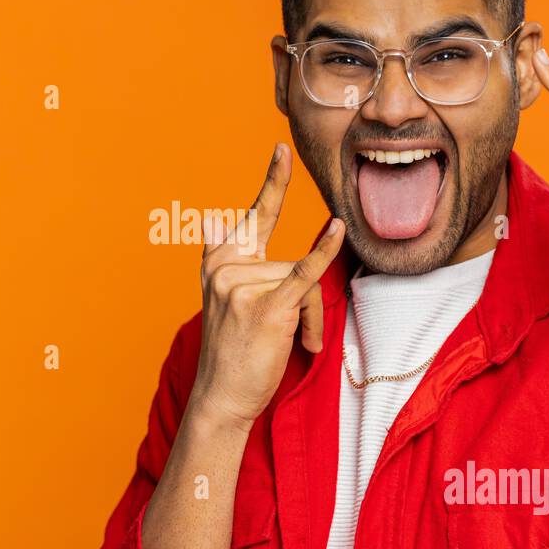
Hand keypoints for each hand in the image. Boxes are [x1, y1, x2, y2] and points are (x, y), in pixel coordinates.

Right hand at [189, 143, 344, 429]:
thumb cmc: (234, 352)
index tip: (283, 149)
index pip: (254, 215)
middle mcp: (225, 268)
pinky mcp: (265, 307)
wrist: (221, 399)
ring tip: (292, 344)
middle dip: (301, 299)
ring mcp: (242, 286)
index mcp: (218, 262)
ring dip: (307, 317)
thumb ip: (228, 257)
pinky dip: (323, 254)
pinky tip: (337, 228)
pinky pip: (304, 275)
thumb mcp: (226, 299)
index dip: (273, 181)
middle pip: (290, 262)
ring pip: (302, 282)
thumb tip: (210, 218)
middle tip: (291, 332)